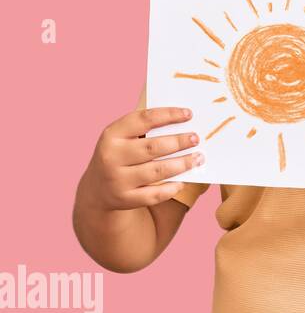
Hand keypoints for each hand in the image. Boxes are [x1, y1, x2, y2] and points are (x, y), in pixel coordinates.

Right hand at [76, 107, 204, 211]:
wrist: (98, 187)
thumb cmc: (121, 155)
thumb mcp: (124, 137)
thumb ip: (147, 128)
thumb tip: (184, 121)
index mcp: (112, 135)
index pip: (144, 120)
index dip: (168, 115)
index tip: (189, 114)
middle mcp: (111, 156)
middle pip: (153, 147)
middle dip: (179, 142)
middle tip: (196, 138)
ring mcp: (117, 179)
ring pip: (158, 171)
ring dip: (182, 164)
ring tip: (198, 158)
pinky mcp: (125, 199)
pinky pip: (155, 194)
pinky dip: (172, 187)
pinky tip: (183, 181)